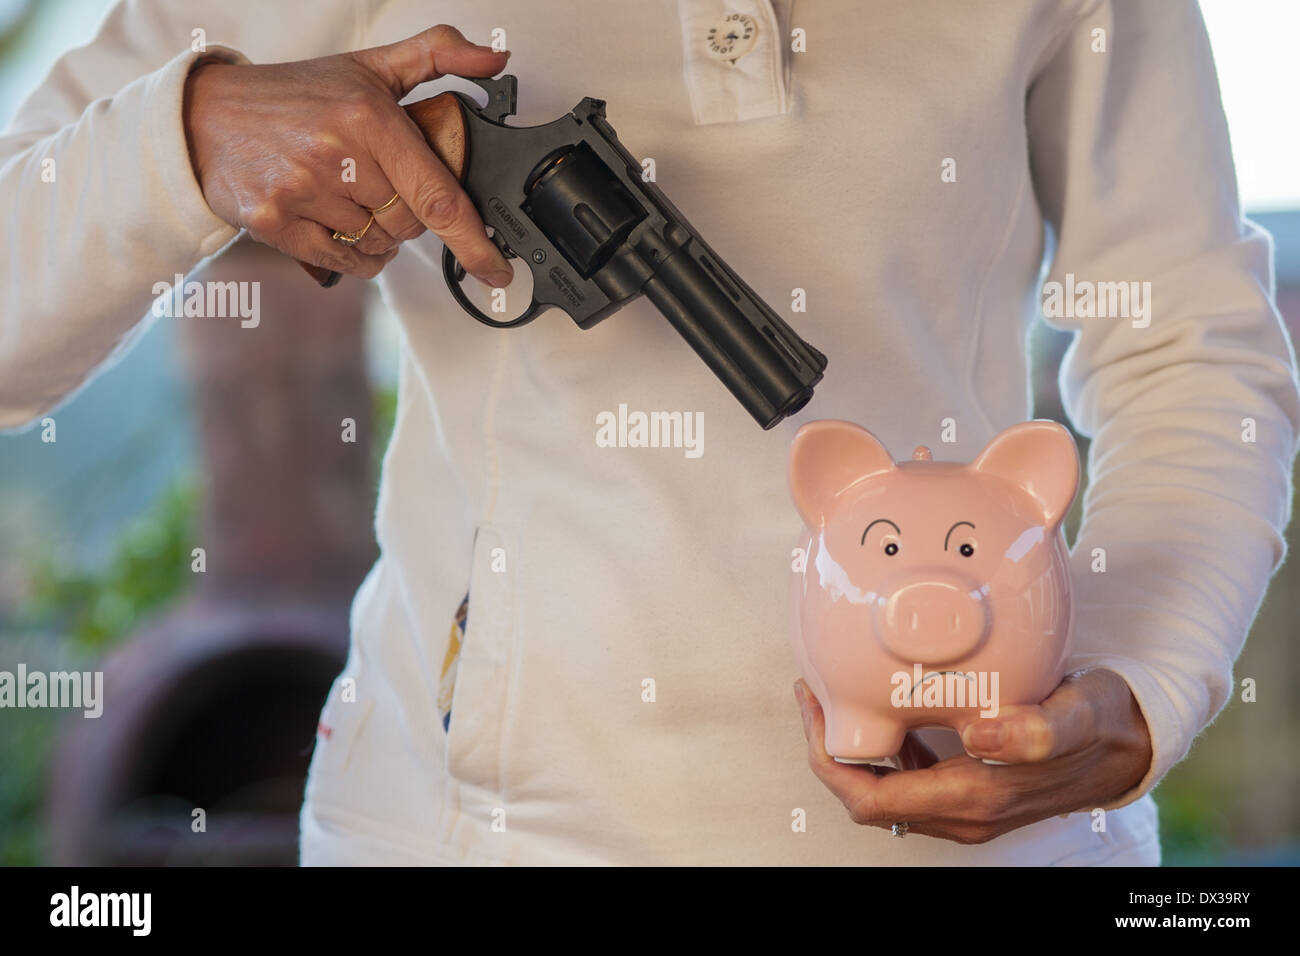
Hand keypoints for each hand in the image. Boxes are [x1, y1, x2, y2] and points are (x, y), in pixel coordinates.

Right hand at [182, 25, 514, 285]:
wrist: (207, 116)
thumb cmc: (296, 96)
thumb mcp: (369, 67)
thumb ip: (437, 55)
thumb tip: (495, 58)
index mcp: (368, 118)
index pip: (438, 195)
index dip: (474, 241)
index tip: (497, 271)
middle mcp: (336, 154)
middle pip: (410, 226)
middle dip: (405, 215)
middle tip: (376, 185)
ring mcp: (302, 191)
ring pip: (377, 246)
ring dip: (376, 235)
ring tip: (346, 197)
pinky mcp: (274, 221)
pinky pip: (343, 262)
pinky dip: (352, 254)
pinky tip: (334, 223)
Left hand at [794, 668, 1152, 843]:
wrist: (1130, 742)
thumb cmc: (1099, 720)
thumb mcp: (1075, 714)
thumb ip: (1036, 729)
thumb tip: (979, 737)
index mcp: (974, 797)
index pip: (870, 798)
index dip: (827, 759)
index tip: (814, 703)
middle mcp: (963, 812)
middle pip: (867, 799)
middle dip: (829, 751)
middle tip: (815, 693)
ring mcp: (965, 807)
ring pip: (884, 791)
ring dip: (853, 751)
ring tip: (837, 695)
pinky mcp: (970, 790)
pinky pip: (908, 780)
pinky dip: (883, 750)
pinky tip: (883, 708)